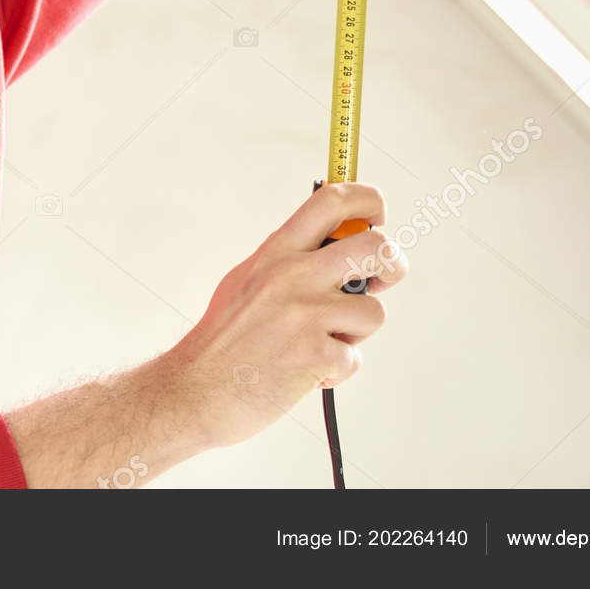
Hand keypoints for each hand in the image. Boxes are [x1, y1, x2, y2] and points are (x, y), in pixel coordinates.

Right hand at [162, 182, 407, 451]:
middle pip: (376, 247)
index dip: (368, 201)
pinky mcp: (316, 354)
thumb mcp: (247, 280)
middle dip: (393, 265)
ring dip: (356, 333)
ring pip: (374, 312)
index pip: (332, 201)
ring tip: (322, 341)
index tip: (377, 216)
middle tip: (382, 280)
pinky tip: (306, 370)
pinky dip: (336, 369)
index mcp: (276, 252)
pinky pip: (354, 358)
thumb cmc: (222, 341)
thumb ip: (288, 261)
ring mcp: (306, 314)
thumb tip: (332, 248)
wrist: (197, 389)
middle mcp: (293, 275)